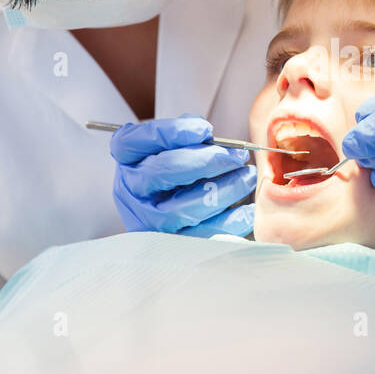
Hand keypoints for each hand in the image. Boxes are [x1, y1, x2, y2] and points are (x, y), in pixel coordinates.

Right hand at [111, 115, 255, 236]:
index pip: (135, 141)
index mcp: (127, 159)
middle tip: (236, 156)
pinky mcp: (170, 244)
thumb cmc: (171, 166)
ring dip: (224, 190)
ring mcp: (147, 220)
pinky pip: (202, 236)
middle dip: (207, 161)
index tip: (205, 129)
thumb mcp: (168, 144)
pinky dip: (229, 224)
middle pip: (164, 172)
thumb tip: (205, 133)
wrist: (163, 206)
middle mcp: (130, 190)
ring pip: (184, 208)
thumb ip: (183, 133)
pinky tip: (247, 210)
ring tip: (246, 177)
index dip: (173, 133)